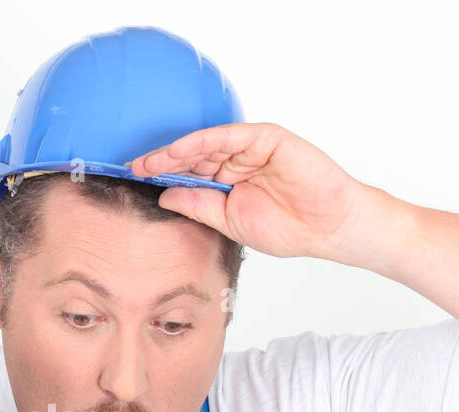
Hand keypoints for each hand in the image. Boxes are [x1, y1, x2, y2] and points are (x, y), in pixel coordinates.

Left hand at [124, 122, 365, 259]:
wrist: (326, 228)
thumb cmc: (288, 228)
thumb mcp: (229, 221)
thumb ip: (198, 205)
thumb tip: (164, 194)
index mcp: (229, 181)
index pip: (190, 172)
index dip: (162, 174)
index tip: (134, 179)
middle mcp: (237, 160)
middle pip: (193, 155)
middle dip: (161, 161)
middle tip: (131, 167)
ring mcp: (251, 147)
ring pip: (206, 143)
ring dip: (175, 151)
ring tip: (147, 161)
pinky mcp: (266, 138)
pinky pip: (228, 136)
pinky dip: (202, 141)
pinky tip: (178, 151)